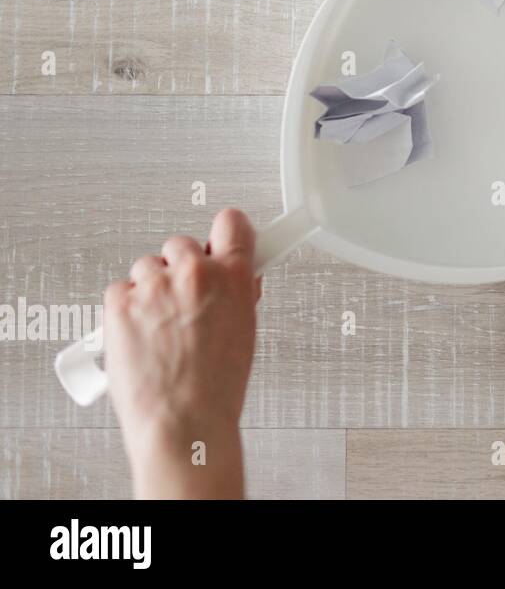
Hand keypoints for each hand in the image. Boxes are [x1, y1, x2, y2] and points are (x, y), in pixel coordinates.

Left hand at [104, 208, 259, 498]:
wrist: (181, 422)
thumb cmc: (215, 388)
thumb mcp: (245, 331)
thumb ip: (237, 294)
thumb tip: (232, 279)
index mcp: (233, 277)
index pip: (231, 223)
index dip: (226, 233)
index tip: (222, 240)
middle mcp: (194, 274)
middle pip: (181, 245)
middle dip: (181, 268)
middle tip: (184, 300)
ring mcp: (153, 286)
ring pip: (146, 267)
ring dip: (151, 288)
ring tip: (159, 326)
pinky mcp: (119, 303)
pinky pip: (119, 289)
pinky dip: (125, 307)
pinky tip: (139, 333)